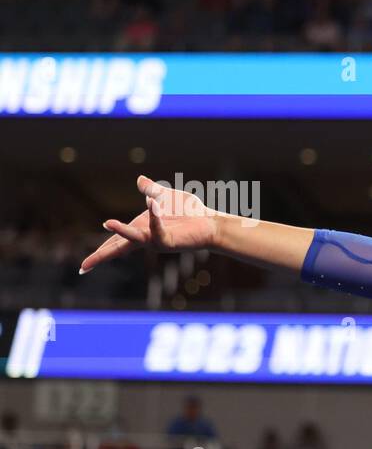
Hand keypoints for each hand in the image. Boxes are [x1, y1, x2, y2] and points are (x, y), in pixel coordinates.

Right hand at [79, 174, 219, 272]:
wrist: (211, 221)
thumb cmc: (189, 213)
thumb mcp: (165, 197)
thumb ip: (151, 189)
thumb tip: (140, 180)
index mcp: (140, 229)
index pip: (116, 242)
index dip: (100, 253)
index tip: (83, 268)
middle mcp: (145, 238)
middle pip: (119, 248)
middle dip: (102, 256)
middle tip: (84, 267)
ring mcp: (157, 242)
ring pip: (135, 239)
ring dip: (122, 231)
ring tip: (107, 223)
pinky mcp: (170, 241)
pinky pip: (158, 230)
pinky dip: (154, 217)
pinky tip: (151, 203)